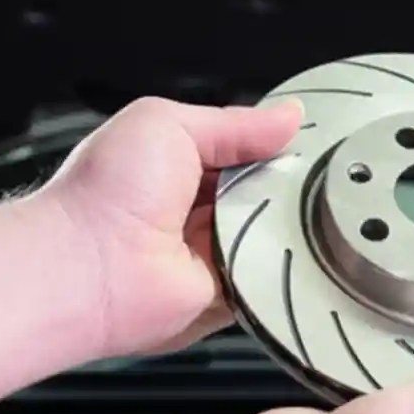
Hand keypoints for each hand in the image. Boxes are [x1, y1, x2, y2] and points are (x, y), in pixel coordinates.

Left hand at [43, 97, 304, 358]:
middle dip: (294, 184)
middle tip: (327, 176)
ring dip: (292, 223)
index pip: (248, 151)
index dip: (281, 145)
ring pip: (276, 234)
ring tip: (320, 210)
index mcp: (182, 164)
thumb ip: (234, 123)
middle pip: (269, 193)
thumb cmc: (109, 190)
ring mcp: (214, 255)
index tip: (322, 139)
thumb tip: (292, 116)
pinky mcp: (226, 297)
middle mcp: (199, 210)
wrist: (87, 267)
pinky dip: (286, 265)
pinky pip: (271, 278)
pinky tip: (305, 249)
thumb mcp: (169, 125)